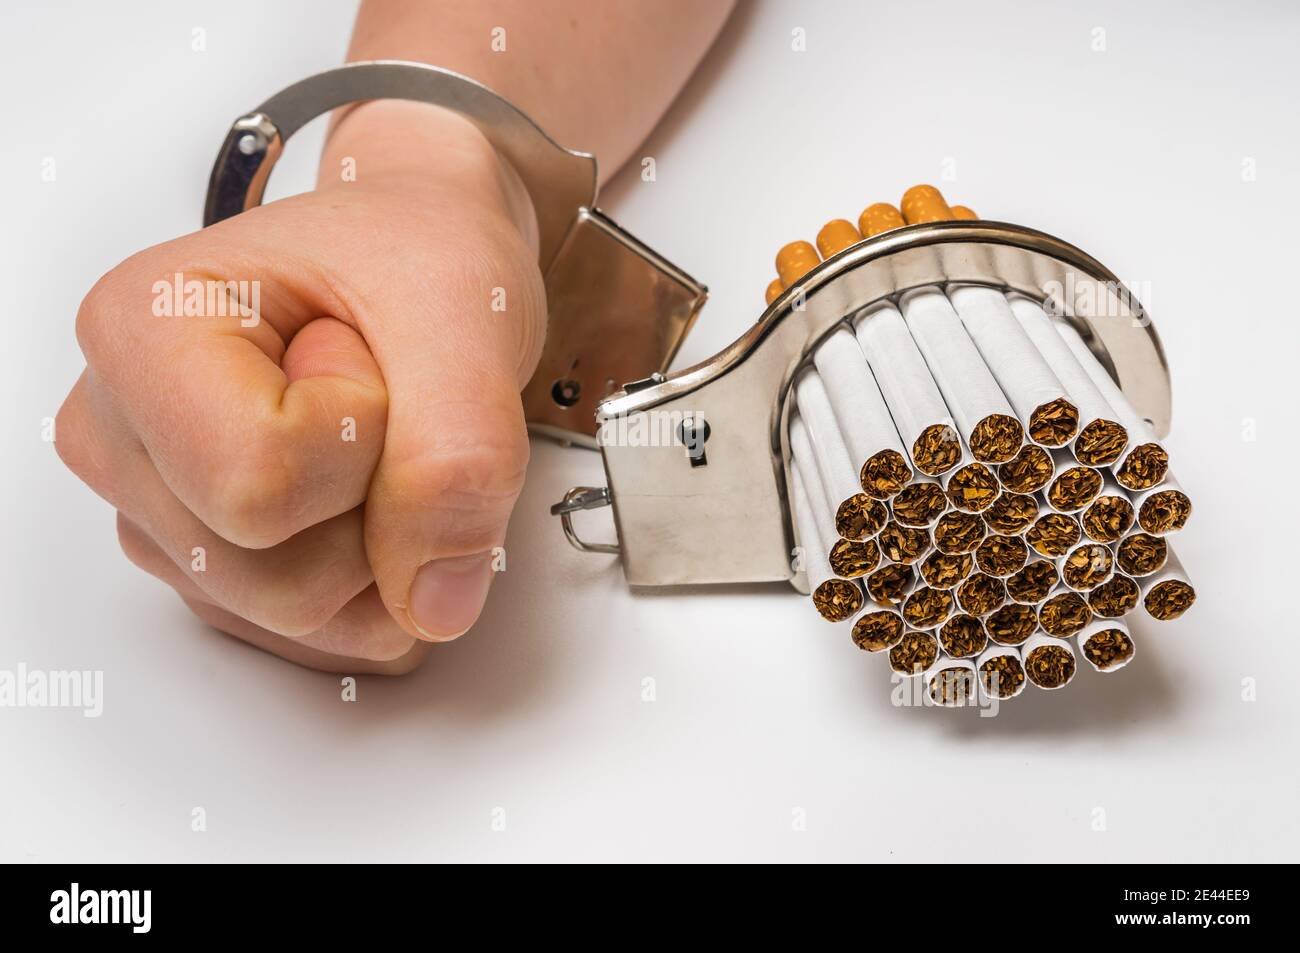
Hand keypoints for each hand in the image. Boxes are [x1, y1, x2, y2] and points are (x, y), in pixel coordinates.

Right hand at [56, 102, 545, 673]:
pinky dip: (382, 584)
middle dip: (382, 505)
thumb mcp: (468, 317)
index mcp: (141, 331)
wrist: (421, 261)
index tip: (368, 356)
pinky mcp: (212, 569)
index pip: (258, 483)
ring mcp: (161, 514)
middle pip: (275, 576)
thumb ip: (459, 453)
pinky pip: (320, 635)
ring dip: (389, 548)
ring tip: (379, 436)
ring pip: (299, 618)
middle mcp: (123, 434)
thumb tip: (432, 599)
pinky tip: (377, 494)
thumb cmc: (419, 256)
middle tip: (385, 400)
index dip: (365, 438)